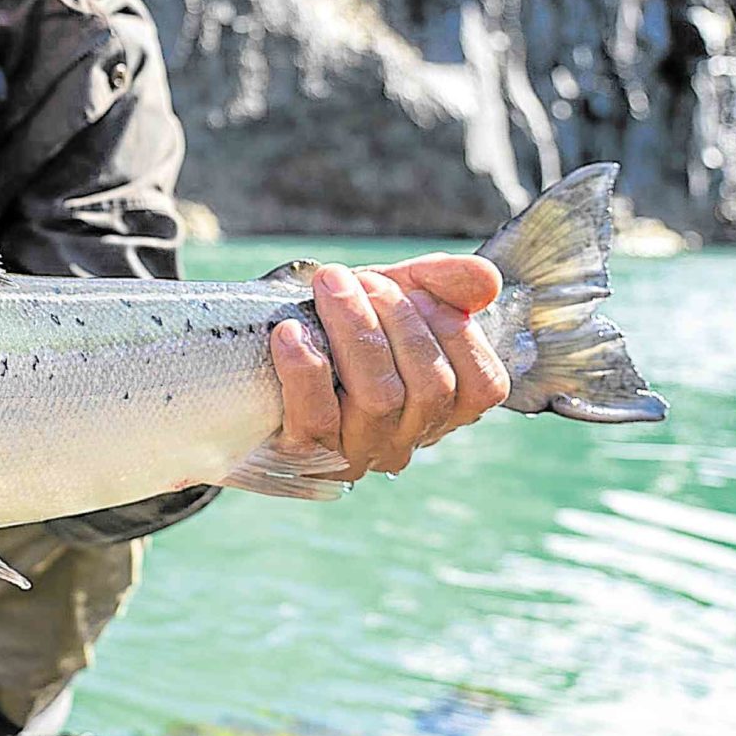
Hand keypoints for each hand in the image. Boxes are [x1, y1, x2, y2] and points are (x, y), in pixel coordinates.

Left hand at [270, 254, 511, 479]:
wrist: (250, 362)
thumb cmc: (336, 328)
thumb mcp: (391, 297)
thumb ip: (440, 283)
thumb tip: (484, 279)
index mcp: (441, 409)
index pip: (482, 385)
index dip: (455, 332)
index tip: (415, 289)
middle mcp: (406, 439)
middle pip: (429, 387)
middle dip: (398, 320)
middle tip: (359, 279)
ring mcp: (357, 452)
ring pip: (378, 399)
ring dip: (357, 332)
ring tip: (330, 286)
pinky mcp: (304, 456)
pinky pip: (316, 418)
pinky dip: (305, 369)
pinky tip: (289, 332)